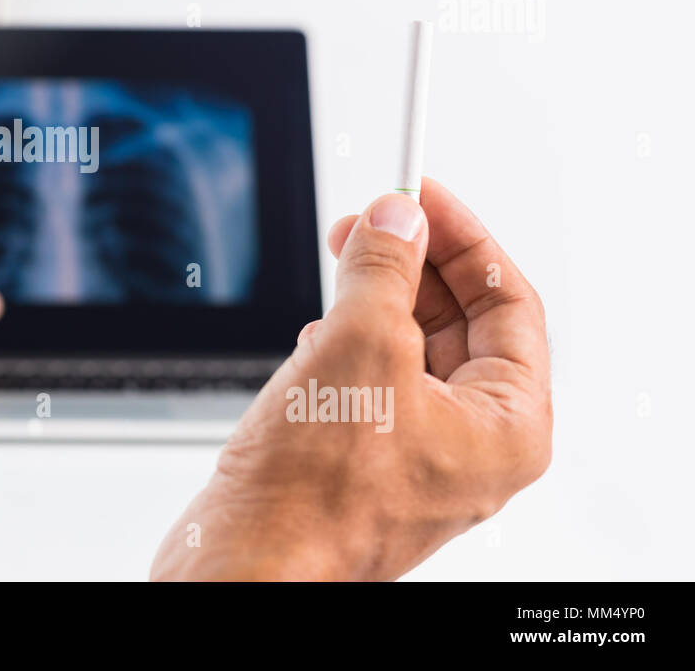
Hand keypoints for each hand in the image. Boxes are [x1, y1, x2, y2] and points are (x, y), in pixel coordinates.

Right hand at [151, 177, 551, 580]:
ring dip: (376, 297)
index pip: (507, 303)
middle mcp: (471, 445)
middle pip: (460, 322)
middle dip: (414, 262)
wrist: (249, 562)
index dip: (462, 237)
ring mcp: (417, 455)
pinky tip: (319, 329)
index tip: (419, 193)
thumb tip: (396, 220)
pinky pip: (372, 381)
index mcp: (506, 427)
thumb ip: (384, 270)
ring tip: (343, 260)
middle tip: (372, 219)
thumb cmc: (314, 491)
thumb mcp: (360, 347)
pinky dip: (349, 341)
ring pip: (410, 349)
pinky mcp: (364, 460)